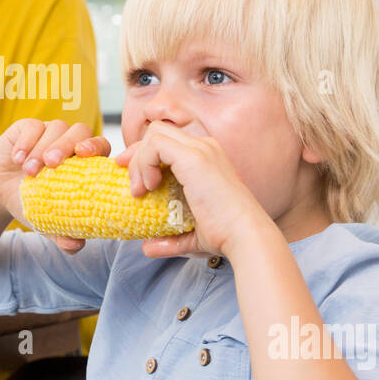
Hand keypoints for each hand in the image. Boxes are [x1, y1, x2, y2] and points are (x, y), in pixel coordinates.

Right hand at [0, 118, 109, 254]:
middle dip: (66, 145)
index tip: (84, 155)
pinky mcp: (26, 128)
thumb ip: (62, 233)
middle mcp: (69, 142)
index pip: (100, 146)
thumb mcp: (46, 221)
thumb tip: (76, 245)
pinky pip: (31, 126)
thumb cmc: (31, 203)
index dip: (96, 147)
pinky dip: (26, 142)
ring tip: (29, 172)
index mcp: (83, 161)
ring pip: (55, 128)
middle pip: (80, 131)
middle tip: (51, 165)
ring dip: (42, 149)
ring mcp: (48, 132)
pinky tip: (17, 159)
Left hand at [115, 122, 264, 259]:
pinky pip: (155, 144)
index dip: (144, 156)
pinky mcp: (193, 157)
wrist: (244, 236)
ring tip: (141, 190)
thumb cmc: (224, 234)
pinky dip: (144, 162)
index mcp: (206, 157)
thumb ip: (168, 238)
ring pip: (154, 134)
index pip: (167, 141)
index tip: (134, 180)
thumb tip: (147, 247)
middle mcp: (204, 147)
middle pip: (158, 131)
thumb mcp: (189, 233)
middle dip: (137, 154)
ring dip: (139, 161)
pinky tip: (150, 186)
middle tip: (134, 186)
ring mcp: (200, 149)